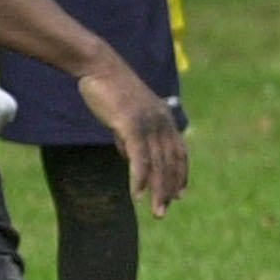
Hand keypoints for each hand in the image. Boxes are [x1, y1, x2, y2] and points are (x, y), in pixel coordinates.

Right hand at [76, 60, 189, 216]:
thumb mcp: (125, 117)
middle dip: (169, 189)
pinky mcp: (132, 124)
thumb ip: (131, 138)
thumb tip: (131, 159)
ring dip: (158, 191)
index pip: (179, 152)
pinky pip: (140, 157)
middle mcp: (162, 122)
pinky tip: (138, 195)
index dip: (180, 174)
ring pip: (158, 164)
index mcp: (164, 119)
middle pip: (171, 162)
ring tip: (157, 212)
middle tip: (164, 212)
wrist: (99, 67)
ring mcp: (149, 123)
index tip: (180, 195)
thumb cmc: (109, 90)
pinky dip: (140, 178)